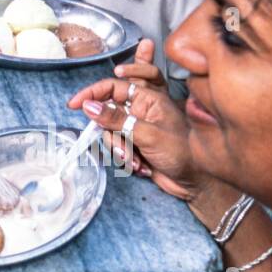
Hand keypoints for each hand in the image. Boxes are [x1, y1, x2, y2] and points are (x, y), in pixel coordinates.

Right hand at [66, 39, 199, 200]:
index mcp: (148, 98)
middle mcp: (140, 110)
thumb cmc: (183, 153)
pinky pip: (116, 147)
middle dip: (111, 133)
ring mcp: (136, 128)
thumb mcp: (148, 134)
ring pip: (109, 132)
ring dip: (119, 150)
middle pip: (106, 112)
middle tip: (123, 150)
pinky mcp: (134, 144)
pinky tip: (142, 167)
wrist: (195, 184)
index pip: (112, 87)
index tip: (75, 104)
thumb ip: (117, 119)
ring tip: (136, 162)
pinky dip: (125, 158)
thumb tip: (89, 106)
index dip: (92, 93)